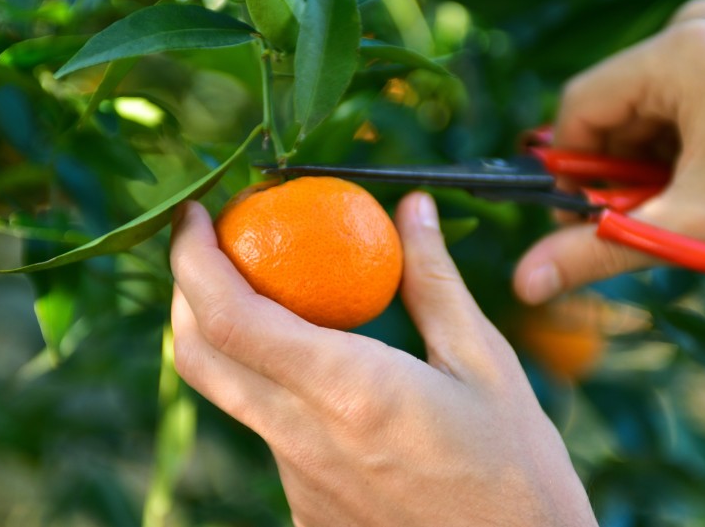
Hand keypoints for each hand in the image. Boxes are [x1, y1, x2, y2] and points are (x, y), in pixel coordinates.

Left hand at [170, 194, 596, 526]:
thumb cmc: (517, 470)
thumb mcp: (485, 363)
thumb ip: (434, 280)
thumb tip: (414, 208)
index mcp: (347, 391)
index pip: (230, 319)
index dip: (193, 258)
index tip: (197, 213)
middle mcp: (304, 440)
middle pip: (200, 359)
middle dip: (187, 292)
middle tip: (214, 245)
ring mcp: (299, 484)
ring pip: (234, 396)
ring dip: (231, 338)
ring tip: (275, 297)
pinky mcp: (307, 510)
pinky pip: (272, 434)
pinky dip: (276, 385)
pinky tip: (325, 372)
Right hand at [515, 0, 704, 303]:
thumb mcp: (696, 225)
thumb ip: (600, 250)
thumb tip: (524, 282)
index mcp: (679, 53)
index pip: (580, 106)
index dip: (573, 167)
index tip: (590, 213)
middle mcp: (697, 25)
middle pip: (617, 103)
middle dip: (623, 164)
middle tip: (655, 209)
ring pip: (649, 100)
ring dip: (654, 153)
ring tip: (699, 189)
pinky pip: (683, 88)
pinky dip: (683, 134)